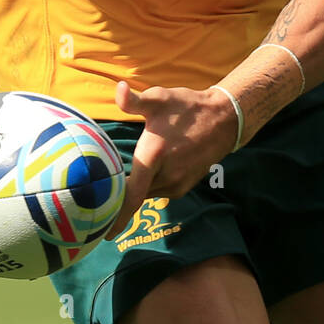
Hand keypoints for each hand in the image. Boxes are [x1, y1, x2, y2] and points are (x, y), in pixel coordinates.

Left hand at [104, 81, 238, 240]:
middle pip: (135, 195)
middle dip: (119, 198)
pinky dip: (150, 186)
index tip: (102, 234)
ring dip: (137, 189)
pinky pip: (159, 191)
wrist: (223, 120)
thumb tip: (118, 88)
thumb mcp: (159, 98)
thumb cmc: (187, 107)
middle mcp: (166, 175)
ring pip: (147, 193)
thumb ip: (134, 100)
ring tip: (120, 183)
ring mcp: (177, 184)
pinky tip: (148, 172)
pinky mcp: (184, 186)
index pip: (132, 195)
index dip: (117, 217)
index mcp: (154, 156)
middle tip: (100, 200)